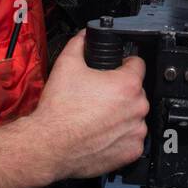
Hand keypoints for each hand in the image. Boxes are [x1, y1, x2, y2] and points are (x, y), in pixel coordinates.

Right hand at [29, 31, 148, 180]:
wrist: (49, 145)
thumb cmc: (59, 110)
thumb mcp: (66, 65)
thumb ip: (79, 43)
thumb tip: (84, 36)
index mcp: (127, 85)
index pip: (138, 64)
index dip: (125, 63)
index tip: (117, 68)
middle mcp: (137, 108)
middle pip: (136, 91)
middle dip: (121, 91)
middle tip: (100, 95)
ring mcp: (136, 131)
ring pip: (135, 115)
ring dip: (122, 114)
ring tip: (99, 116)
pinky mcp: (132, 151)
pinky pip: (132, 138)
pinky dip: (121, 136)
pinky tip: (102, 132)